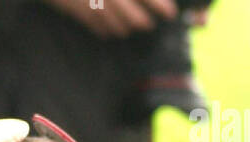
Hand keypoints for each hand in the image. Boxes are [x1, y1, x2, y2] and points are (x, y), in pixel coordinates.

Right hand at [43, 0, 178, 38]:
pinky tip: (109, 30)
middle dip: (142, 22)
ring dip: (125, 28)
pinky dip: (106, 30)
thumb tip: (146, 2)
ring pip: (116, 26)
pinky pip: (98, 29)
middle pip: (133, 18)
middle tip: (148, 24)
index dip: (161, 6)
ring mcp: (94, 8)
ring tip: (129, 28)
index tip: (170, 14)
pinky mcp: (79, 15)